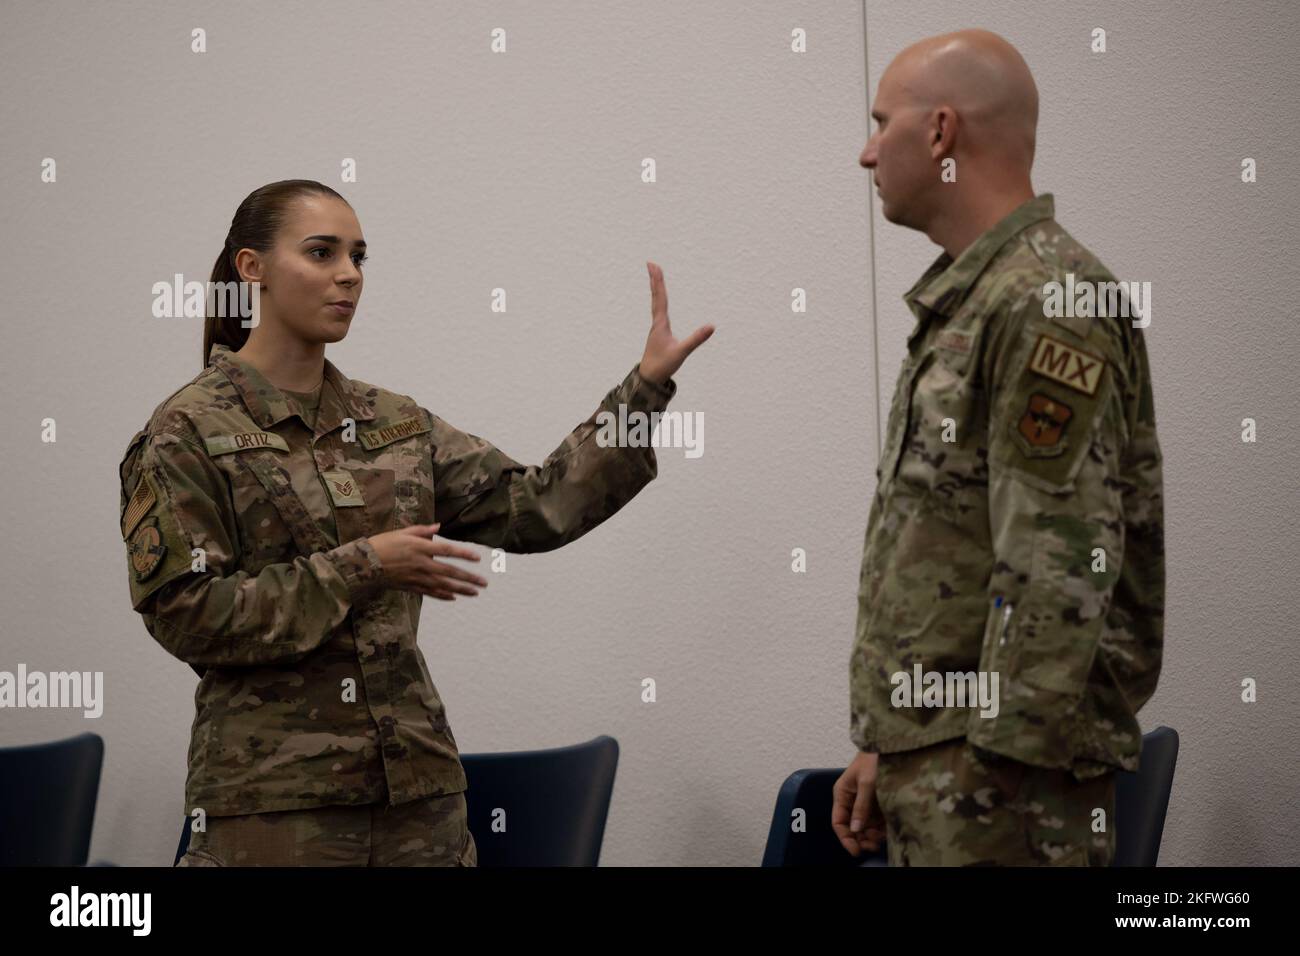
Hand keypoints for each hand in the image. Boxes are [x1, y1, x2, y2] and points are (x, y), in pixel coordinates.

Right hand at [367, 524, 487, 600]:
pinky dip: (443, 595)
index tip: (478, 558)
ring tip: (475, 592)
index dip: (463, 554)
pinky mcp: (410, 586)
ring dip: (461, 589)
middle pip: (449, 572)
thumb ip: (422, 531)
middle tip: (484, 583)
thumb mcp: (402, 533)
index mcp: (419, 547)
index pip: (447, 550)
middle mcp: (421, 563)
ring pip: (443, 585)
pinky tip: (454, 597)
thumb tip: (438, 527)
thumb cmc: (382, 544)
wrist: (363, 564)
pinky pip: (430, 593)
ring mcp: (416, 577)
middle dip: (468, 577)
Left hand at [638, 261, 713, 385]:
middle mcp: (657, 323)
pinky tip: (660, 302)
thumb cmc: (662, 365)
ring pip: (656, 303)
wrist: (648, 379)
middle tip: (651, 264)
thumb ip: (696, 339)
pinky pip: (658, 312)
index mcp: (661, 324)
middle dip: (656, 280)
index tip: (653, 266)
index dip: (658, 282)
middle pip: (656, 297)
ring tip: (655, 277)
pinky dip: (659, 301)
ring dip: (657, 289)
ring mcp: (657, 328)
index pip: (660, 298)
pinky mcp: (659, 334)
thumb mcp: (682, 352)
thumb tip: (711, 326)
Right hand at [831, 751, 886, 857]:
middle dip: (860, 839)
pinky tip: (887, 832)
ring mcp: (866, 802)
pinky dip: (881, 829)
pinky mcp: (879, 803)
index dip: (845, 838)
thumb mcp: (867, 782)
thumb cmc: (875, 757)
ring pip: (865, 826)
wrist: (893, 745)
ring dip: (871, 835)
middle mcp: (852, 800)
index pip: (838, 821)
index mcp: (842, 793)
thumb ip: (861, 806)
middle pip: (852, 826)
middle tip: (872, 846)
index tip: (856, 850)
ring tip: (880, 839)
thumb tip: (856, 828)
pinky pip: (877, 821)